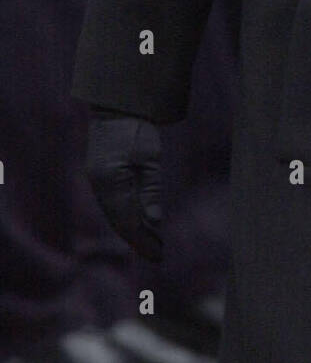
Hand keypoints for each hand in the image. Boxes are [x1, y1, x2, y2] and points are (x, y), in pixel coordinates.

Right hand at [86, 109, 162, 260]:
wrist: (116, 107)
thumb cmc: (135, 128)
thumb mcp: (148, 156)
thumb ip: (150, 188)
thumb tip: (153, 220)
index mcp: (111, 181)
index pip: (127, 220)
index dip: (142, 239)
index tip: (158, 253)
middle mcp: (101, 186)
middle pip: (121, 222)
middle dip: (139, 240)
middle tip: (158, 255)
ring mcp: (99, 182)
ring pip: (116, 215)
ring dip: (133, 231)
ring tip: (152, 245)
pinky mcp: (101, 178)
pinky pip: (114, 205)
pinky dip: (126, 217)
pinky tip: (140, 225)